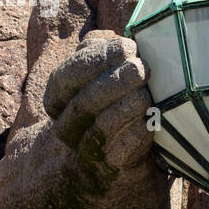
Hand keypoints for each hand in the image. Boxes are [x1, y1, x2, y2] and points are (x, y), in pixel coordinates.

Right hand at [43, 30, 153, 171]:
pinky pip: (121, 150)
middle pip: (86, 101)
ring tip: (147, 93)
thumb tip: (117, 41)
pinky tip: (151, 119)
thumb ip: (99, 49)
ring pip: (102, 126)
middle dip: (117, 82)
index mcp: (57, 97)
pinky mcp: (110, 167)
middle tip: (142, 69)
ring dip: (129, 105)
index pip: (69, 75)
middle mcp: (65, 124)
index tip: (128, 47)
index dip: (99, 59)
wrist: (111, 153)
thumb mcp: (98, 68)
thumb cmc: (109, 99)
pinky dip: (138, 132)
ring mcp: (85, 149)